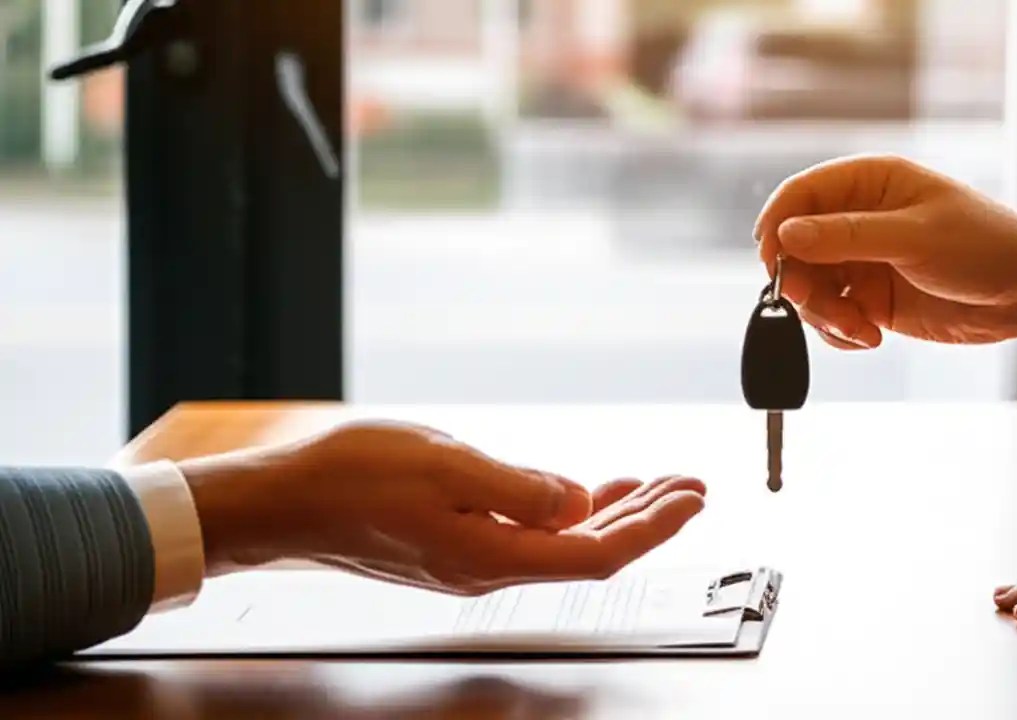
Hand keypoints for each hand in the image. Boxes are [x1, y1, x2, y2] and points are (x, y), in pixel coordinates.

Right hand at [177, 420, 705, 595]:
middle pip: (589, 551)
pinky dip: (569, 511)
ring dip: (614, 513)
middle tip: (691, 486)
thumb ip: (519, 486)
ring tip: (656, 485)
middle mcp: (488, 567)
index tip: (693, 497)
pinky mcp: (455, 544)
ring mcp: (471, 559)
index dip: (654, 527)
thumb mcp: (443, 464)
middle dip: (648, 518)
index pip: (598, 553)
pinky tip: (584, 491)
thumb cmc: (349, 478)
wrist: (282, 504)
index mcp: (491, 555)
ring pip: (564, 542)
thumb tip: (582, 501)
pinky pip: (532, 533)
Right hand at [755, 155, 1016, 361]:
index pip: (801, 194)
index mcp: (870, 183)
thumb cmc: (986, 248)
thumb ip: (846, 237)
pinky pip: (831, 317)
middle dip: (801, 282)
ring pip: (810, 287)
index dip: (778, 224)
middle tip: (815, 306)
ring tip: (858, 329)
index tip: (773, 261)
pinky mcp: (871, 299)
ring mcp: (863, 261)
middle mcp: (859, 219)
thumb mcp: (914, 238)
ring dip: (823, 314)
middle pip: (797, 248)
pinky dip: (839, 332)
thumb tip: (786, 234)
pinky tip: (870, 338)